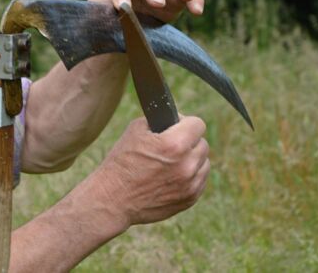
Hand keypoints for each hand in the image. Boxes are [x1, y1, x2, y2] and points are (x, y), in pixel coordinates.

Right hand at [94, 116, 209, 227]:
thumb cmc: (122, 162)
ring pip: (204, 162)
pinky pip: (200, 180)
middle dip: (188, 141)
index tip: (176, 126)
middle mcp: (187, 165)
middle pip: (202, 143)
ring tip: (171, 162)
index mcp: (174, 145)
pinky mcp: (190, 199)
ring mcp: (190, 184)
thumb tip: (176, 120)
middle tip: (171, 145)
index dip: (185, 122)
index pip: (198, 124)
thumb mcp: (135, 131)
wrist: (113, 198)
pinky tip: (172, 175)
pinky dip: (190, 176)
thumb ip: (160, 121)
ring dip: (192, 159)